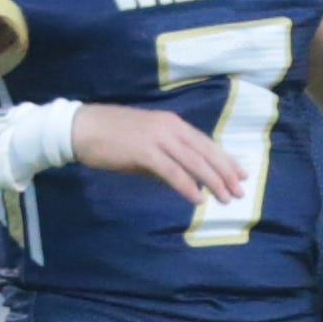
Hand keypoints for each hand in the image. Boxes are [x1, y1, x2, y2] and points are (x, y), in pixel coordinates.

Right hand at [75, 102, 248, 209]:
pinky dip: (187, 185)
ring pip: (194, 161)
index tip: (241, 174)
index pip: (206, 143)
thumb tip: (186, 181)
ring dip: (212, 181)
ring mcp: (157, 137)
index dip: (225, 159)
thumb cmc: (111, 137)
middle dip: (225, 173)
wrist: (81, 128)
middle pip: (205, 152)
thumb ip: (166, 161)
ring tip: (225, 198)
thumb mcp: (145, 146)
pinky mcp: (144, 151)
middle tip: (240, 191)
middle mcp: (170, 127)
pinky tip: (198, 198)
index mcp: (172, 123)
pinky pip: (171, 170)